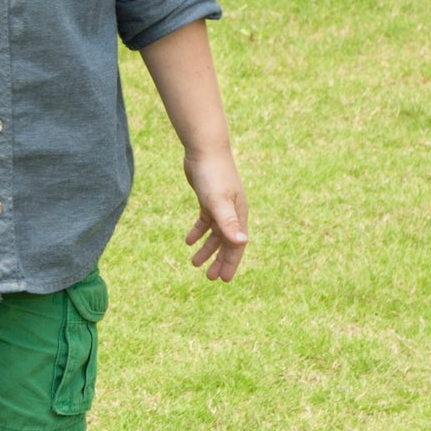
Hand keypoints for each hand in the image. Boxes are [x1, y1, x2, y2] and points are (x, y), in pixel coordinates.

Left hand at [182, 145, 248, 281]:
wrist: (205, 149)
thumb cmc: (214, 175)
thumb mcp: (219, 202)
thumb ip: (228, 223)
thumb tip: (242, 243)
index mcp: (239, 216)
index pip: (236, 245)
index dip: (231, 264)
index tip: (224, 280)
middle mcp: (233, 212)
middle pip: (227, 242)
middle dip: (220, 261)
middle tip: (210, 278)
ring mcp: (221, 205)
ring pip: (215, 233)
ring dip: (207, 249)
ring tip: (194, 263)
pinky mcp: (209, 198)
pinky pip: (205, 220)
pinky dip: (198, 231)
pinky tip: (188, 241)